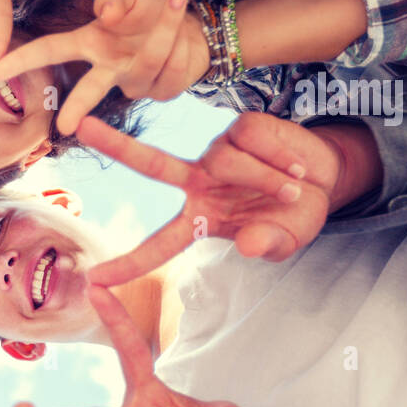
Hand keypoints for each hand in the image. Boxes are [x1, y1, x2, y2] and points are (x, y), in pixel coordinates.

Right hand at [0, 0, 208, 133]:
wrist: (190, 28)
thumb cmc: (149, 11)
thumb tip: (104, 11)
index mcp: (90, 42)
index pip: (51, 50)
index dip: (22, 59)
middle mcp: (107, 68)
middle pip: (88, 89)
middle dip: (77, 107)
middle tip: (65, 126)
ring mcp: (133, 83)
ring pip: (147, 62)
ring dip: (165, 28)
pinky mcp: (160, 91)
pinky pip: (172, 67)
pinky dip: (181, 38)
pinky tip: (183, 31)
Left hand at [81, 112, 340, 286]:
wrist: (326, 180)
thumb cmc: (294, 216)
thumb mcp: (285, 240)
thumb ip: (268, 247)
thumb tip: (248, 246)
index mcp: (199, 219)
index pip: (158, 245)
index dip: (129, 264)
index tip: (95, 280)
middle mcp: (198, 182)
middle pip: (151, 164)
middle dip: (117, 146)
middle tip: (81, 127)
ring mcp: (217, 152)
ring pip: (229, 162)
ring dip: (267, 179)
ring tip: (294, 188)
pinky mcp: (240, 126)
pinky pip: (252, 139)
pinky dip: (280, 156)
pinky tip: (296, 165)